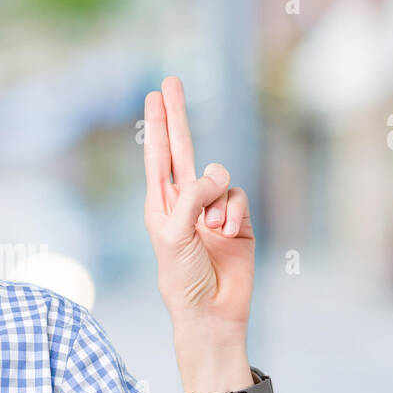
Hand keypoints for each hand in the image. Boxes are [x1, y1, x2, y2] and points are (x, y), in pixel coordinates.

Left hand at [142, 76, 254, 339]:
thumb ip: (191, 197)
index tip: (154, 94)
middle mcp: (184, 202)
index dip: (158, 124)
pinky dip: (233, 214)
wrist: (211, 311)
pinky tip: (226, 236)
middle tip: (170, 81)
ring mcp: (212, 210)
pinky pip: (238, 196)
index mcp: (160, 205)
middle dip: (177, 115)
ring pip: (219, 176)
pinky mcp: (237, 219)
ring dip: (217, 200)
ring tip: (211, 230)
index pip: (158, 156)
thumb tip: (214, 175)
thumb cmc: (182, 277)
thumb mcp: (174, 234)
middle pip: (183, 149)